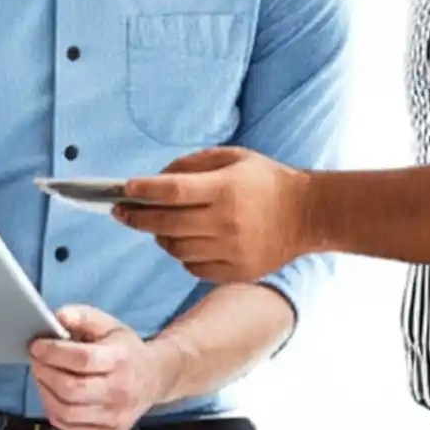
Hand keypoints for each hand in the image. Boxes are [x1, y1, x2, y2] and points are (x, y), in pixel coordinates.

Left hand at [29, 306, 173, 429]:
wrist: (153, 378)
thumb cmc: (125, 350)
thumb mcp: (108, 324)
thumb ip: (81, 316)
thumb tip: (58, 317)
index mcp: (121, 360)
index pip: (82, 359)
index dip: (53, 352)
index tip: (37, 345)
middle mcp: (120, 391)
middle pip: (70, 389)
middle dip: (44, 372)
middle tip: (36, 360)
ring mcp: (115, 416)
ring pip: (66, 412)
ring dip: (45, 392)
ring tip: (43, 376)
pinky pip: (69, 429)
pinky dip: (54, 412)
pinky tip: (54, 395)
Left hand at [114, 147, 310, 282]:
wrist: (308, 214)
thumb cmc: (266, 180)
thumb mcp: (234, 157)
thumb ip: (193, 164)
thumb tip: (156, 178)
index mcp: (226, 189)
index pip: (172, 191)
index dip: (143, 190)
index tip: (124, 189)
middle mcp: (226, 222)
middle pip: (166, 224)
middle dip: (137, 217)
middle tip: (122, 211)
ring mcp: (231, 251)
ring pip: (176, 249)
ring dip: (161, 237)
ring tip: (160, 225)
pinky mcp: (236, 272)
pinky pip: (193, 267)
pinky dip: (183, 255)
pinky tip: (188, 241)